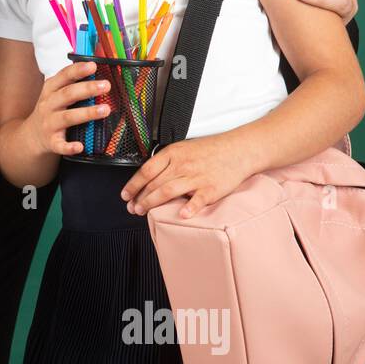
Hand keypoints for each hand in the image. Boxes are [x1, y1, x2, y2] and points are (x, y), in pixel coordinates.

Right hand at [25, 61, 111, 156]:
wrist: (30, 136)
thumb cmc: (50, 111)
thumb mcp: (54, 94)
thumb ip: (72, 83)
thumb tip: (98, 71)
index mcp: (50, 90)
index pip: (64, 76)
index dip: (78, 70)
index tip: (93, 65)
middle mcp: (48, 105)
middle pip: (67, 94)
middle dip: (87, 89)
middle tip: (106, 85)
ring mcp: (49, 124)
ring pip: (68, 117)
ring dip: (86, 113)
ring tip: (105, 109)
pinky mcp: (51, 142)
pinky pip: (60, 145)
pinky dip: (69, 146)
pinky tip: (80, 146)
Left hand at [119, 134, 255, 219]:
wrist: (239, 149)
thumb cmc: (211, 150)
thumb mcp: (184, 148)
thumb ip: (167, 161)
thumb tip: (149, 176)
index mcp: (174, 154)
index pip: (146, 170)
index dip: (133, 184)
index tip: (125, 195)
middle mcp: (183, 165)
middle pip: (154, 183)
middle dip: (139, 198)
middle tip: (132, 208)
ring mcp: (197, 177)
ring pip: (168, 191)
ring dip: (152, 203)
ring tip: (143, 212)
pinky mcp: (211, 188)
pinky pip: (198, 199)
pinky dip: (190, 207)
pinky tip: (182, 215)